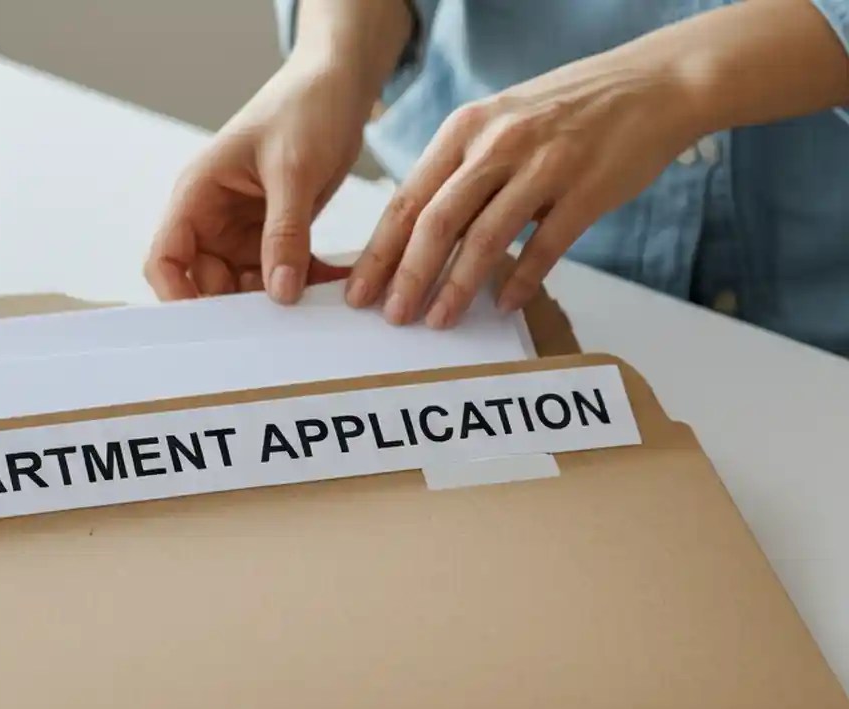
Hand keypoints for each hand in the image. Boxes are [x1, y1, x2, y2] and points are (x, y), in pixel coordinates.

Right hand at [146, 58, 373, 303]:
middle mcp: (214, 218)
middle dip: (240, 305)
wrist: (339, 84)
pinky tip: (336, 286)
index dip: (177, 296)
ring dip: (280, 298)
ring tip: (318, 305)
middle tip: (281, 325)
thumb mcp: (294, 170)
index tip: (212, 328)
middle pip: (208, 283)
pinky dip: (308, 282)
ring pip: (249, 286)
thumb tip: (279, 294)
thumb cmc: (304, 107)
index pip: (165, 258)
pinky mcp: (278, 233)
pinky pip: (285, 272)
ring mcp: (245, 229)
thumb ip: (285, 233)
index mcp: (198, 194)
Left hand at [346, 52, 701, 326]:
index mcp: (465, 129)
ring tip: (439, 321)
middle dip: (408, 275)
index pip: (408, 198)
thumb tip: (420, 235)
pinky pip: (545, 246)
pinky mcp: (586, 189)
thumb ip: (461, 171)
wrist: (651, 84)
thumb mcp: (499, 123)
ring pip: (485, 238)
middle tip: (393, 316)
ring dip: (457, 286)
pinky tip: (504, 304)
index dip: (380, 250)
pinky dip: (521, 280)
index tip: (360, 289)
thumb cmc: (566, 110)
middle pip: (437, 221)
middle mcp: (498, 144)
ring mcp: (543, 166)